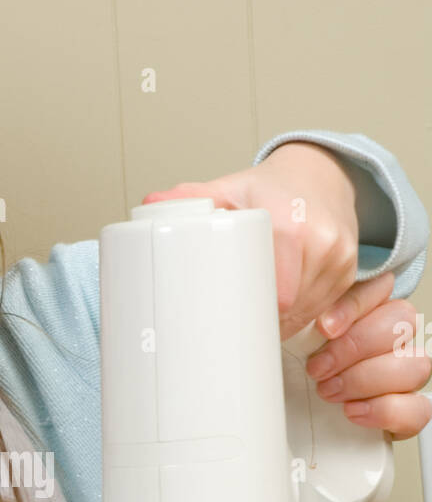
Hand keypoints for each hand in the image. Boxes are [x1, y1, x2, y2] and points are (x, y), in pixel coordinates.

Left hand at [143, 140, 359, 339]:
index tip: (231, 322)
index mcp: (288, 224)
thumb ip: (191, 197)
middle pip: (291, 308)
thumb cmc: (270, 188)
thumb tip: (151, 203)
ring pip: (308, 313)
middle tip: (235, 326)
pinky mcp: (350, 270)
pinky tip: (283, 312)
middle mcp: (321, 241)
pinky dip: (302, 315)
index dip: (254, 314)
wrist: (319, 175)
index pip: (276, 294)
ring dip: (283, 323)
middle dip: (264, 322)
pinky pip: (324, 307)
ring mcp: (341, 257)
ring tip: (256, 320)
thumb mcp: (229, 188)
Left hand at [303, 271, 431, 438]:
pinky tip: (352, 410)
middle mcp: (390, 338)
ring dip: (367, 379)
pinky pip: (419, 408)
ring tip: (328, 390)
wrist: (289, 413)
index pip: (381, 288)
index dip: (354, 306)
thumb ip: (300, 310)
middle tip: (317, 368)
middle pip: (403, 323)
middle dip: (355, 347)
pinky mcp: (405, 410)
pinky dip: (385, 410)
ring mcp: (402, 374)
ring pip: (417, 364)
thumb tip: (289, 295)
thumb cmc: (291, 367)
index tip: (323, 328)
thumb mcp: (287, 334)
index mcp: (366, 308)